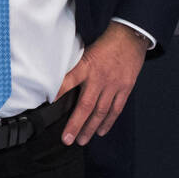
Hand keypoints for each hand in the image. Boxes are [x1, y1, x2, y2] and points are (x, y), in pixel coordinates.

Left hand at [56, 22, 149, 145]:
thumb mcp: (85, 51)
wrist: (130, 37)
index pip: (68, 80)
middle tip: (67, 139)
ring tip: (81, 140)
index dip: (58, 92)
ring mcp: (113, 85)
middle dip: (75, 124)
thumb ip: (75, 68)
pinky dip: (108, 122)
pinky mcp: (125, 88)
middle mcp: (99, 78)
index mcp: (86, 66)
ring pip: (100, 111)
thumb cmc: (105, 44)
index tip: (48, 103)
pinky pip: (115, 109)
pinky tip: (100, 131)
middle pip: (86, 105)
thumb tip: (58, 82)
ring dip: (90, 128)